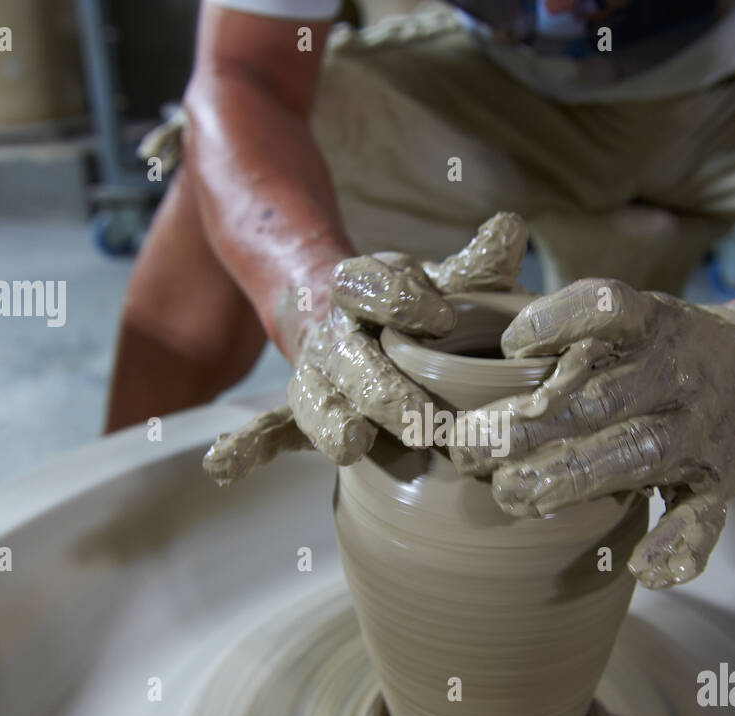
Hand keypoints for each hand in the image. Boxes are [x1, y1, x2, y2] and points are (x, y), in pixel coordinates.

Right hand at [204, 212, 529, 482]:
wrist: (339, 315)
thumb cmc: (410, 306)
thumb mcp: (440, 280)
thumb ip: (474, 265)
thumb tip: (510, 228)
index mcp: (363, 288)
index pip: (374, 287)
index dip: (403, 300)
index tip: (438, 320)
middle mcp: (333, 332)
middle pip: (353, 360)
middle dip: (386, 391)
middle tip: (424, 420)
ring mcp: (312, 374)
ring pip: (313, 399)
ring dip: (330, 422)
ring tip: (349, 445)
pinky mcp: (301, 411)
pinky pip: (267, 430)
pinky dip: (245, 448)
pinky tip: (225, 467)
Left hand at [450, 279, 734, 587]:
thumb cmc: (672, 345)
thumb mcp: (636, 316)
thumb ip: (570, 330)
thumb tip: (481, 347)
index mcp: (654, 323)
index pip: (608, 308)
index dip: (557, 322)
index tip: (508, 348)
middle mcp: (680, 372)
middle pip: (603, 397)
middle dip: (534, 424)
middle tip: (472, 448)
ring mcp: (702, 429)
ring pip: (640, 452)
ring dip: (576, 477)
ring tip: (514, 495)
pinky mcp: (722, 480)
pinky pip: (705, 515)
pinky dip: (681, 544)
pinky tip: (645, 569)